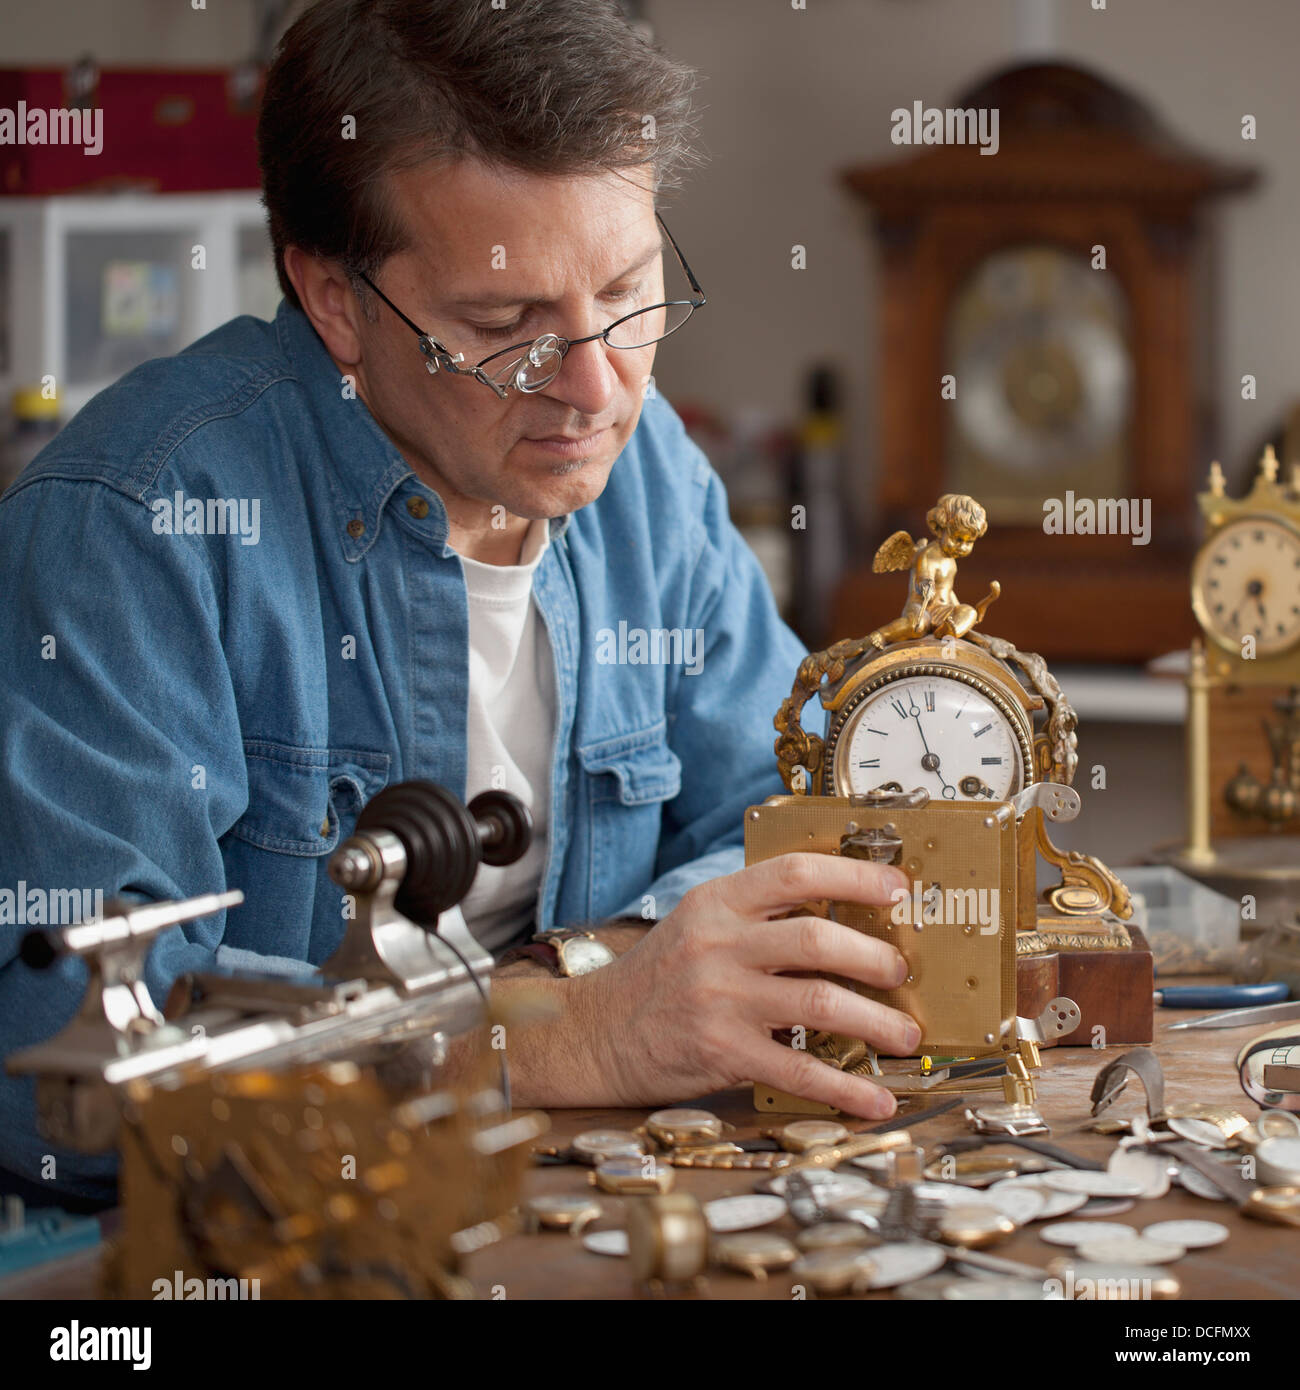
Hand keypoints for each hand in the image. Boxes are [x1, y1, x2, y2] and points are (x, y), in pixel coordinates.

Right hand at [565, 853, 918, 1118]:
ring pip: (819, 1001)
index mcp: (717, 903)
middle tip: (902, 971)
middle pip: (816, 938)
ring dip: (876, 1021)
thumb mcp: (698, 924)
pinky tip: (875, 1098)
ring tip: (906, 1034)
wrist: (598, 1034)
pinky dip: (846, 1088)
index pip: (794, 873)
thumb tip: (841, 917)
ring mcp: (721, 998)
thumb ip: (756, 916)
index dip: (852, 876)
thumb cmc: (660, 977)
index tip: (897, 888)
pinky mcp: (723, 1052)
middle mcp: (719, 944)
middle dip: (874, 956)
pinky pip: (799, 1068)